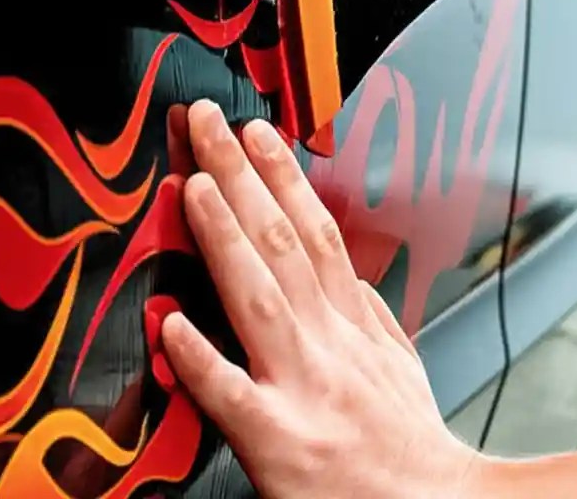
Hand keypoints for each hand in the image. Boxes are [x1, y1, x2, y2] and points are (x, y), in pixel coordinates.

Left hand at [159, 101, 486, 497]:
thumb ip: (367, 316)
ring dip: (226, 237)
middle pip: (284, 245)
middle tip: (208, 126)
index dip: (283, 177)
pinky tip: (168, 321)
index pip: (316, 233)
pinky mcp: (278, 442)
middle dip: (243, 178)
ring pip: (260, 298)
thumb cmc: (408, 450)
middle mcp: (327, 347)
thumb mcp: (400, 369)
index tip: (256, 132)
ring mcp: (303, 389)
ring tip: (196, 187)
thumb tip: (343, 271)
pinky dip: (201, 357)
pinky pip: (232, 394)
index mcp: (350, 328)